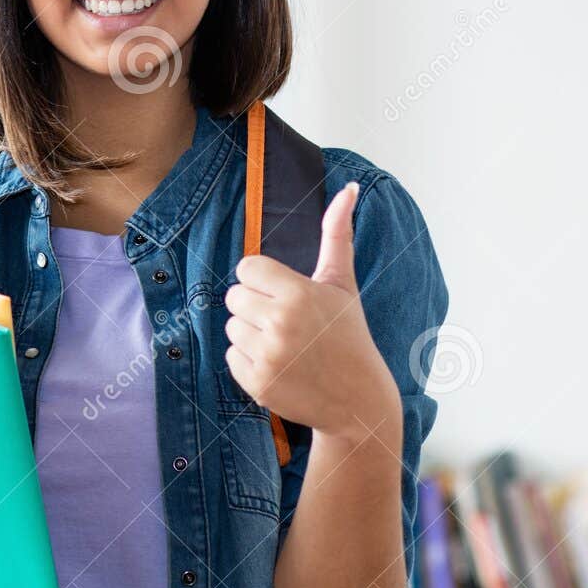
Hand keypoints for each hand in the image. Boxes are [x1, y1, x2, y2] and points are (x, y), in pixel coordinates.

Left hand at [223, 182, 399, 438]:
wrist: (357, 399)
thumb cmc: (347, 335)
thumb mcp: (341, 284)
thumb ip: (337, 234)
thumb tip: (348, 188)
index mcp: (298, 293)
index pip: (247, 268)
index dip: (264, 281)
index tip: (285, 295)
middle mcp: (281, 323)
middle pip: (234, 297)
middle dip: (254, 307)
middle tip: (285, 323)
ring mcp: (267, 355)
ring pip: (230, 327)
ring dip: (251, 334)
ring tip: (285, 345)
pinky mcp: (256, 383)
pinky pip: (230, 356)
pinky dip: (249, 361)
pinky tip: (279, 366)